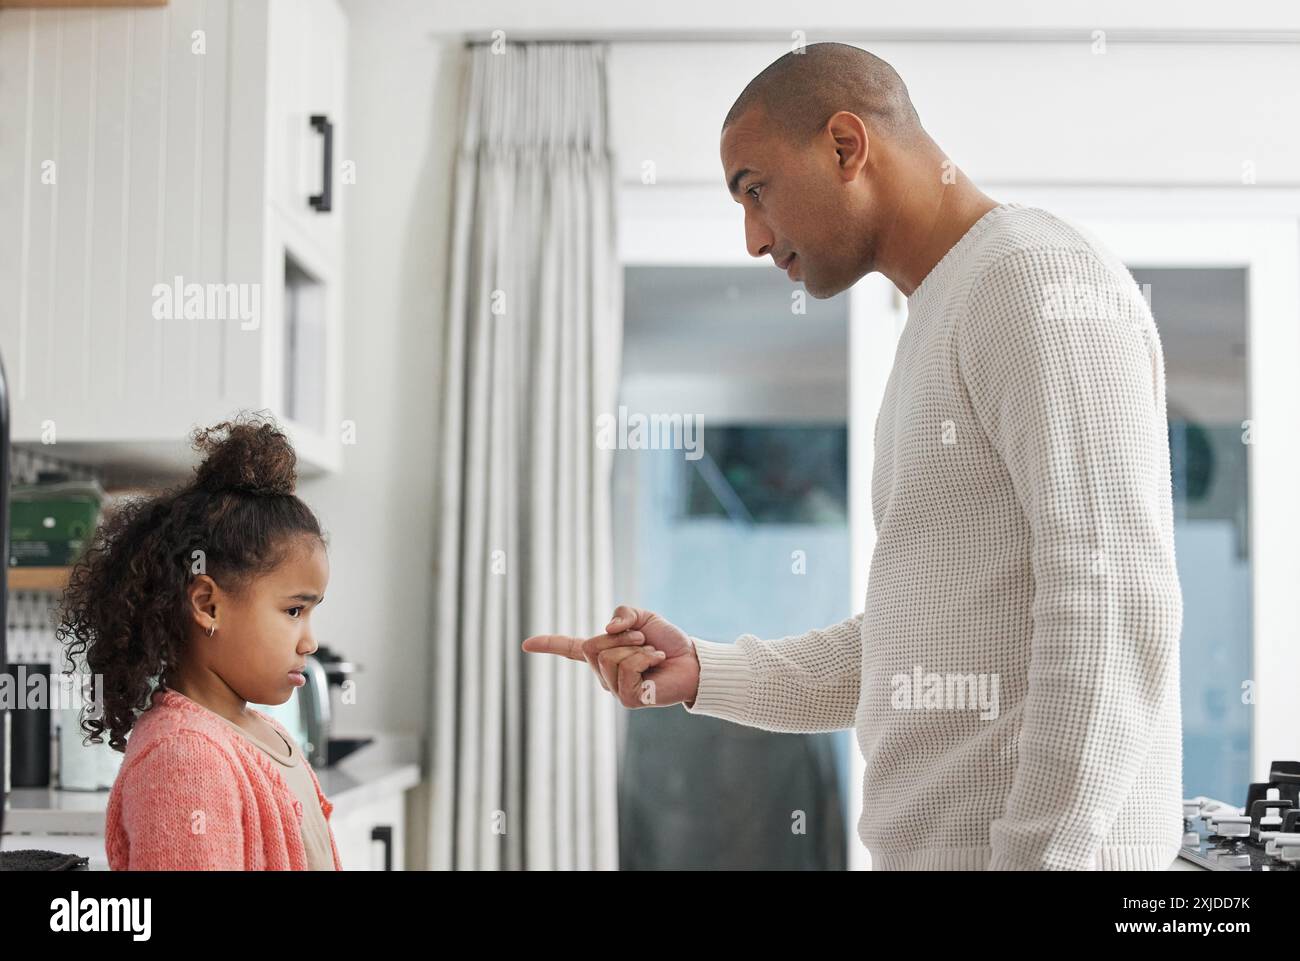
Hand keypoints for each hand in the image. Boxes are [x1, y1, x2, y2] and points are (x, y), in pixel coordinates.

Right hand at [521, 605, 700, 708]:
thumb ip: (623, 614)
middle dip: (620, 636)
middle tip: (642, 639)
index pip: (570, 649)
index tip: (525, 644)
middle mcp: (605, 674)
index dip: (548, 645)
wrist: (693, 661)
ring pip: (609, 658)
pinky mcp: (629, 699)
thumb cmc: (668, 641)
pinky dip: (644, 658)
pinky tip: (657, 663)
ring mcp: (615, 689)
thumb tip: (608, 629)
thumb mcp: (642, 617)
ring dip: (636, 648)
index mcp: (603, 654)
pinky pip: (626, 668)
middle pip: (590, 647)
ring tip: (654, 654)